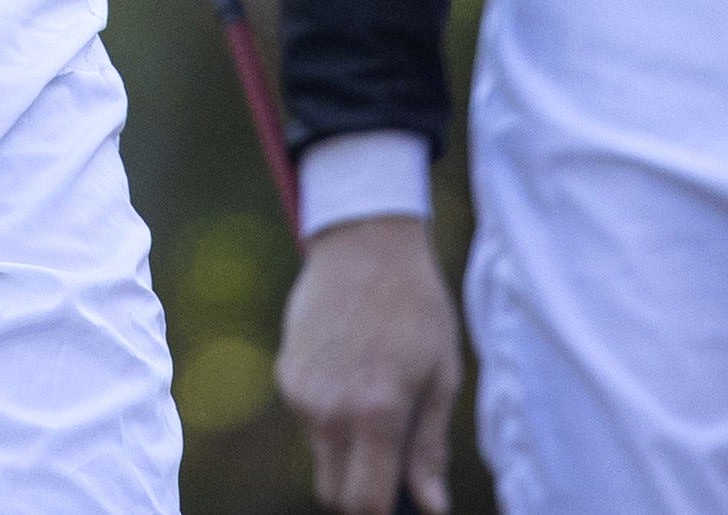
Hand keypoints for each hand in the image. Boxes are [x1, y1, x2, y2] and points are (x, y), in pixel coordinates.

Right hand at [278, 215, 460, 513]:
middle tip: (394, 461)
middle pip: (333, 492)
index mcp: (375, 414)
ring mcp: (300, 391)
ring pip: (320, 454)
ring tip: (377, 396)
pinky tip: (353, 372)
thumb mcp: (442, 376)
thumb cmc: (416, 306)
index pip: (363, 504)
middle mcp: (328, 410)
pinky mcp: (285, 372)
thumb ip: (429, 448)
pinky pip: (307, 419)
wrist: (364, 241)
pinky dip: (329, 416)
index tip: (401, 504)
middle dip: (361, 490)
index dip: (383, 513)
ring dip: (346, 449)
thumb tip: (430, 507)